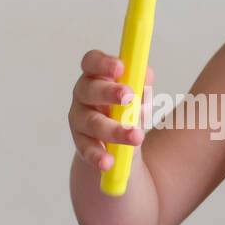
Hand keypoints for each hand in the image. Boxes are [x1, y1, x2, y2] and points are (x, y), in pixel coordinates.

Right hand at [68, 49, 154, 171]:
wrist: (116, 145)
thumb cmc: (127, 110)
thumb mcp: (139, 96)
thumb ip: (142, 84)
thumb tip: (145, 73)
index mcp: (96, 76)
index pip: (92, 62)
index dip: (103, 63)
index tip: (120, 68)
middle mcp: (83, 95)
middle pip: (90, 90)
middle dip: (109, 93)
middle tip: (129, 97)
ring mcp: (79, 120)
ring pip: (92, 122)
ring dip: (115, 130)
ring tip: (136, 136)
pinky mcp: (81, 143)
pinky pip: (87, 149)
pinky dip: (98, 156)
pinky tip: (109, 162)